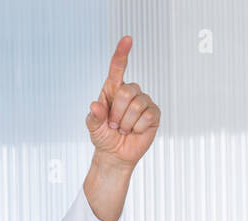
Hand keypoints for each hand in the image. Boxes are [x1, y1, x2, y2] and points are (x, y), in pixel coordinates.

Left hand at [85, 35, 159, 169]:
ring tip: (123, 129)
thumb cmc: (104, 137)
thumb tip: (95, 105)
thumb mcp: (93, 128)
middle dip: (116, 114)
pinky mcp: (154, 113)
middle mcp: (130, 92)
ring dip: (126, 123)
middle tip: (114, 124)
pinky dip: (136, 128)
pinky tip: (135, 131)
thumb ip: (93, 117)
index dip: (122, 54)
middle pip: (126, 92)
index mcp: (113, 90)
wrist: (115, 154)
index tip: (127, 39)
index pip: (117, 69)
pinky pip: (146, 117)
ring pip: (136, 106)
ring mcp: (144, 101)